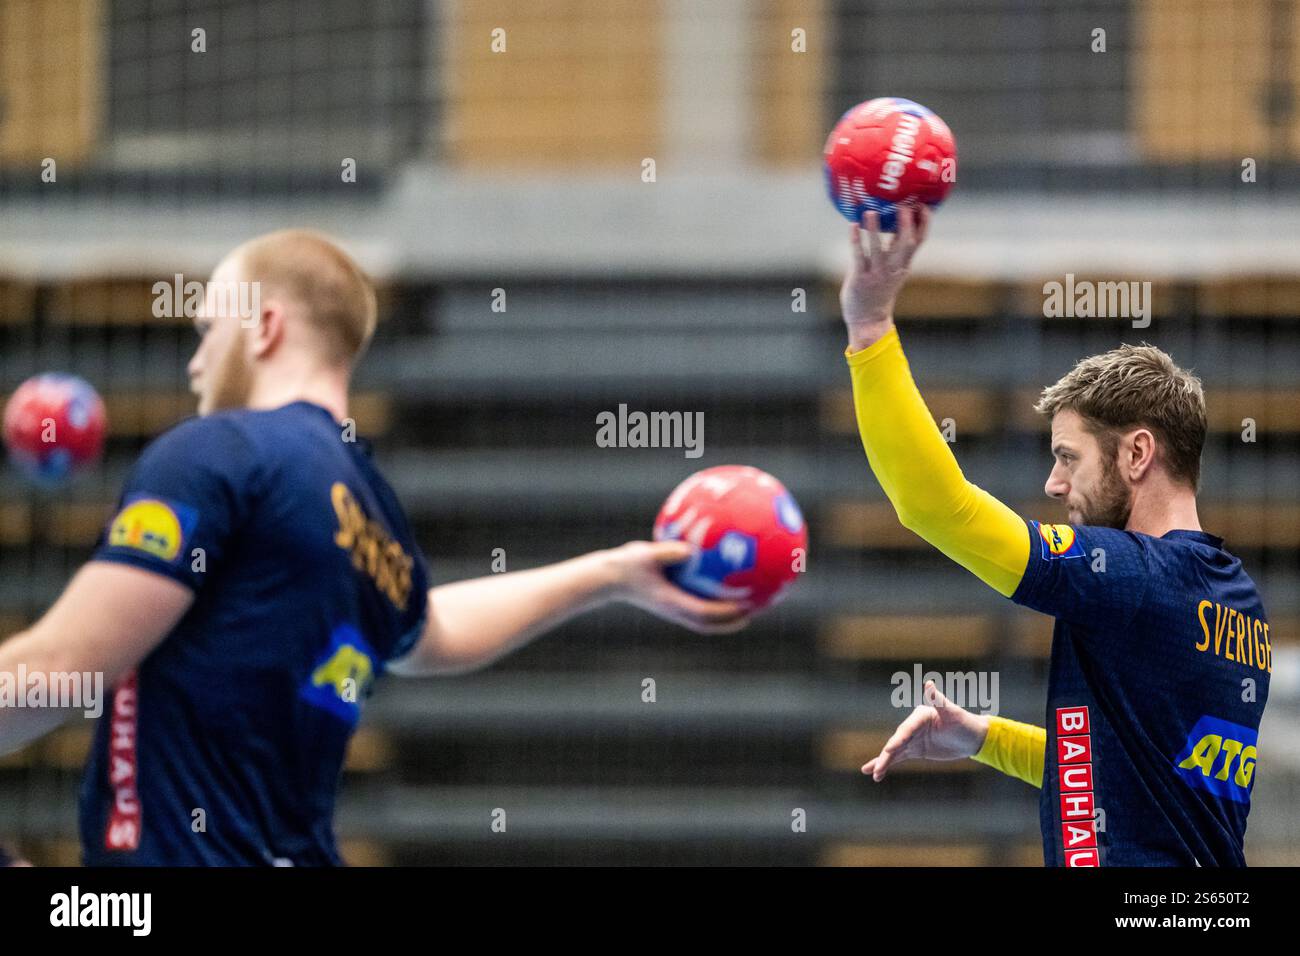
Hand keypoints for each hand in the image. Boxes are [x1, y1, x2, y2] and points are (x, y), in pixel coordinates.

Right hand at [605, 540, 750, 633]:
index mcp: (670, 601)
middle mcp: (674, 609)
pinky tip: (722, 588)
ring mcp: (673, 609)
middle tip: (754, 612)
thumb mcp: (643, 555)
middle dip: (731, 621)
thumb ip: (666, 553)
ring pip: (703, 620)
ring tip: (747, 607)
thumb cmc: (626, 564)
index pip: (702, 612)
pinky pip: (697, 606)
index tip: (743, 606)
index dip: (724, 612)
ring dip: (725, 618)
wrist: (610, 578)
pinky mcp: (671, 603)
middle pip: (708, 624)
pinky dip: (713, 604)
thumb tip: (690, 549)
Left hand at [840, 204, 929, 351]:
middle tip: (903, 205)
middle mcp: (893, 268)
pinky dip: (855, 240)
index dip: (924, 223)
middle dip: (906, 224)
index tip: (925, 205)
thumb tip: (897, 222)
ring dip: (874, 229)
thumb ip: (895, 248)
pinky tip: (852, 226)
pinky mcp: (861, 279)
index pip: (919, 241)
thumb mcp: (893, 268)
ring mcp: (877, 274)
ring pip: (878, 249)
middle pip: (905, 244)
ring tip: (870, 212)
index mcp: (903, 264)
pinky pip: (858, 256)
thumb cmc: (879, 289)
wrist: (869, 319)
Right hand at [861, 680, 988, 781]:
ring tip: (871, 772)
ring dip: (882, 762)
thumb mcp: (952, 712)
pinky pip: (898, 758)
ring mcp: (912, 739)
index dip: (898, 740)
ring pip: (894, 752)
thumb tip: (929, 683)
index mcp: (919, 716)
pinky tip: (876, 773)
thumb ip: (938, 700)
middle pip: (896, 742)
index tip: (889, 750)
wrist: (971, 737)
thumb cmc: (963, 722)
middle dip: (887, 755)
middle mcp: (912, 727)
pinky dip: (887, 764)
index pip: (906, 730)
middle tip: (879, 767)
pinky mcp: (914, 750)